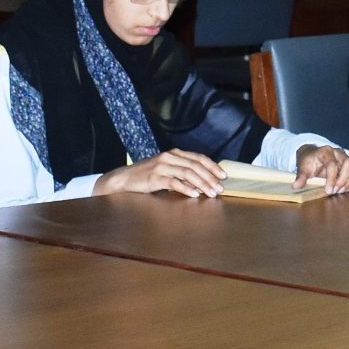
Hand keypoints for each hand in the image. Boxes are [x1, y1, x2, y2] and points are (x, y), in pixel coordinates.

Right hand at [96, 149, 224, 197]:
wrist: (124, 179)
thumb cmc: (147, 176)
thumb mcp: (167, 170)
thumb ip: (182, 173)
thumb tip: (202, 182)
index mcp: (175, 153)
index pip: (199, 158)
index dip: (212, 166)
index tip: (223, 176)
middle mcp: (170, 157)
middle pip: (195, 166)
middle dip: (210, 178)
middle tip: (220, 188)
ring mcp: (162, 166)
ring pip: (187, 173)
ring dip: (202, 184)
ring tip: (211, 193)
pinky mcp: (155, 178)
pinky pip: (174, 182)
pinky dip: (186, 188)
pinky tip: (195, 195)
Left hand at [295, 144, 348, 193]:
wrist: (314, 156)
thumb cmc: (309, 162)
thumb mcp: (303, 168)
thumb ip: (301, 177)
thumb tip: (296, 186)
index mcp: (326, 152)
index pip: (332, 164)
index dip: (332, 179)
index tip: (329, 190)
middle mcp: (339, 153)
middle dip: (343, 180)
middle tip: (335, 191)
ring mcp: (346, 157)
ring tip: (342, 190)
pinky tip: (347, 188)